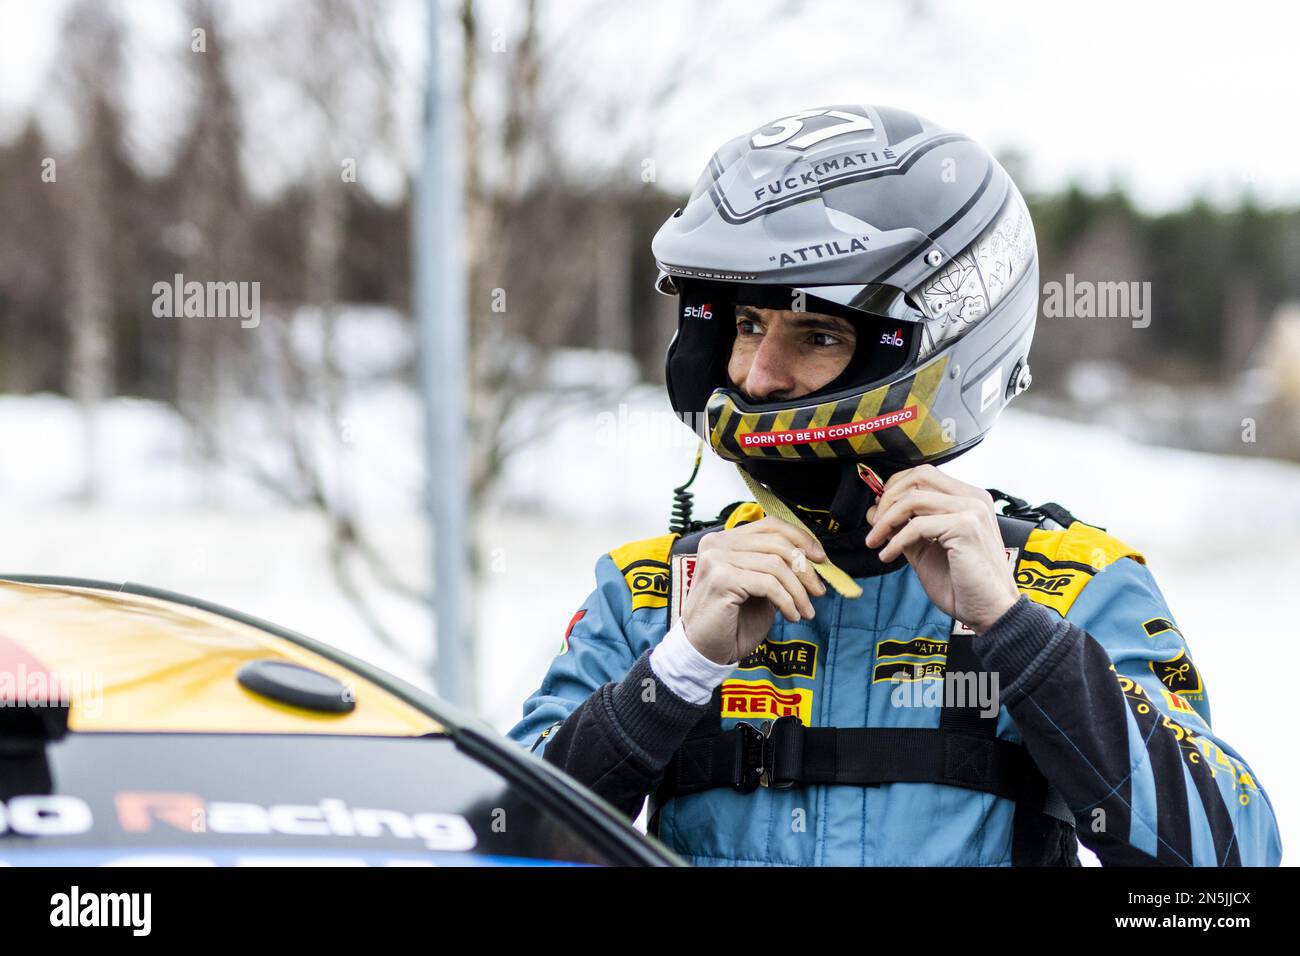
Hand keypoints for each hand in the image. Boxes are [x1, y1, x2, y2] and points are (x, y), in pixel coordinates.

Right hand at [680, 516, 827, 664]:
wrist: (705, 650)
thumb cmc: (732, 621)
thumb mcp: (760, 586)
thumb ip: (776, 567)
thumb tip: (812, 558)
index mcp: (726, 540)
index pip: (770, 525)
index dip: (800, 538)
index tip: (820, 559)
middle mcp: (717, 543)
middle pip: (777, 543)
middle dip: (805, 569)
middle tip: (818, 591)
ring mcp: (717, 559)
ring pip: (776, 565)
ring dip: (798, 591)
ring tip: (805, 610)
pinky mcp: (721, 579)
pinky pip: (768, 584)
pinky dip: (787, 601)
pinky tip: (791, 615)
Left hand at [864, 464, 1019, 633]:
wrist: (991, 612)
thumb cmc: (964, 584)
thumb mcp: (925, 549)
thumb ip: (904, 528)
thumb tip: (875, 512)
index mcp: (968, 499)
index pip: (924, 475)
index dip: (895, 488)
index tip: (878, 511)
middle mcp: (973, 499)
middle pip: (919, 476)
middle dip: (888, 498)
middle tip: (874, 524)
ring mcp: (972, 510)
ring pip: (914, 499)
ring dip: (886, 520)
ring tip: (876, 541)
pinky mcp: (966, 527)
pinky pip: (917, 526)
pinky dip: (896, 541)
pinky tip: (888, 555)